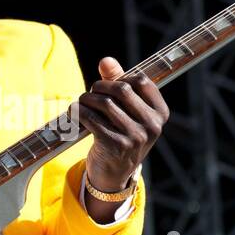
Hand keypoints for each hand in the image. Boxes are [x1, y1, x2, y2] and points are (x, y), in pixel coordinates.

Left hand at [77, 57, 168, 189]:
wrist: (114, 173)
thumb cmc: (120, 134)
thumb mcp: (126, 111)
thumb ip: (118, 82)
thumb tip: (106, 60)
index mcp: (160, 113)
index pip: (141, 80)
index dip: (120, 78)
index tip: (109, 87)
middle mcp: (152, 125)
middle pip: (121, 89)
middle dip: (99, 87)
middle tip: (90, 94)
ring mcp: (135, 137)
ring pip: (104, 103)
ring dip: (86, 99)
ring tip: (81, 104)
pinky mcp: (115, 145)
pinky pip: (91, 118)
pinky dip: (78, 112)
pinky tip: (74, 114)